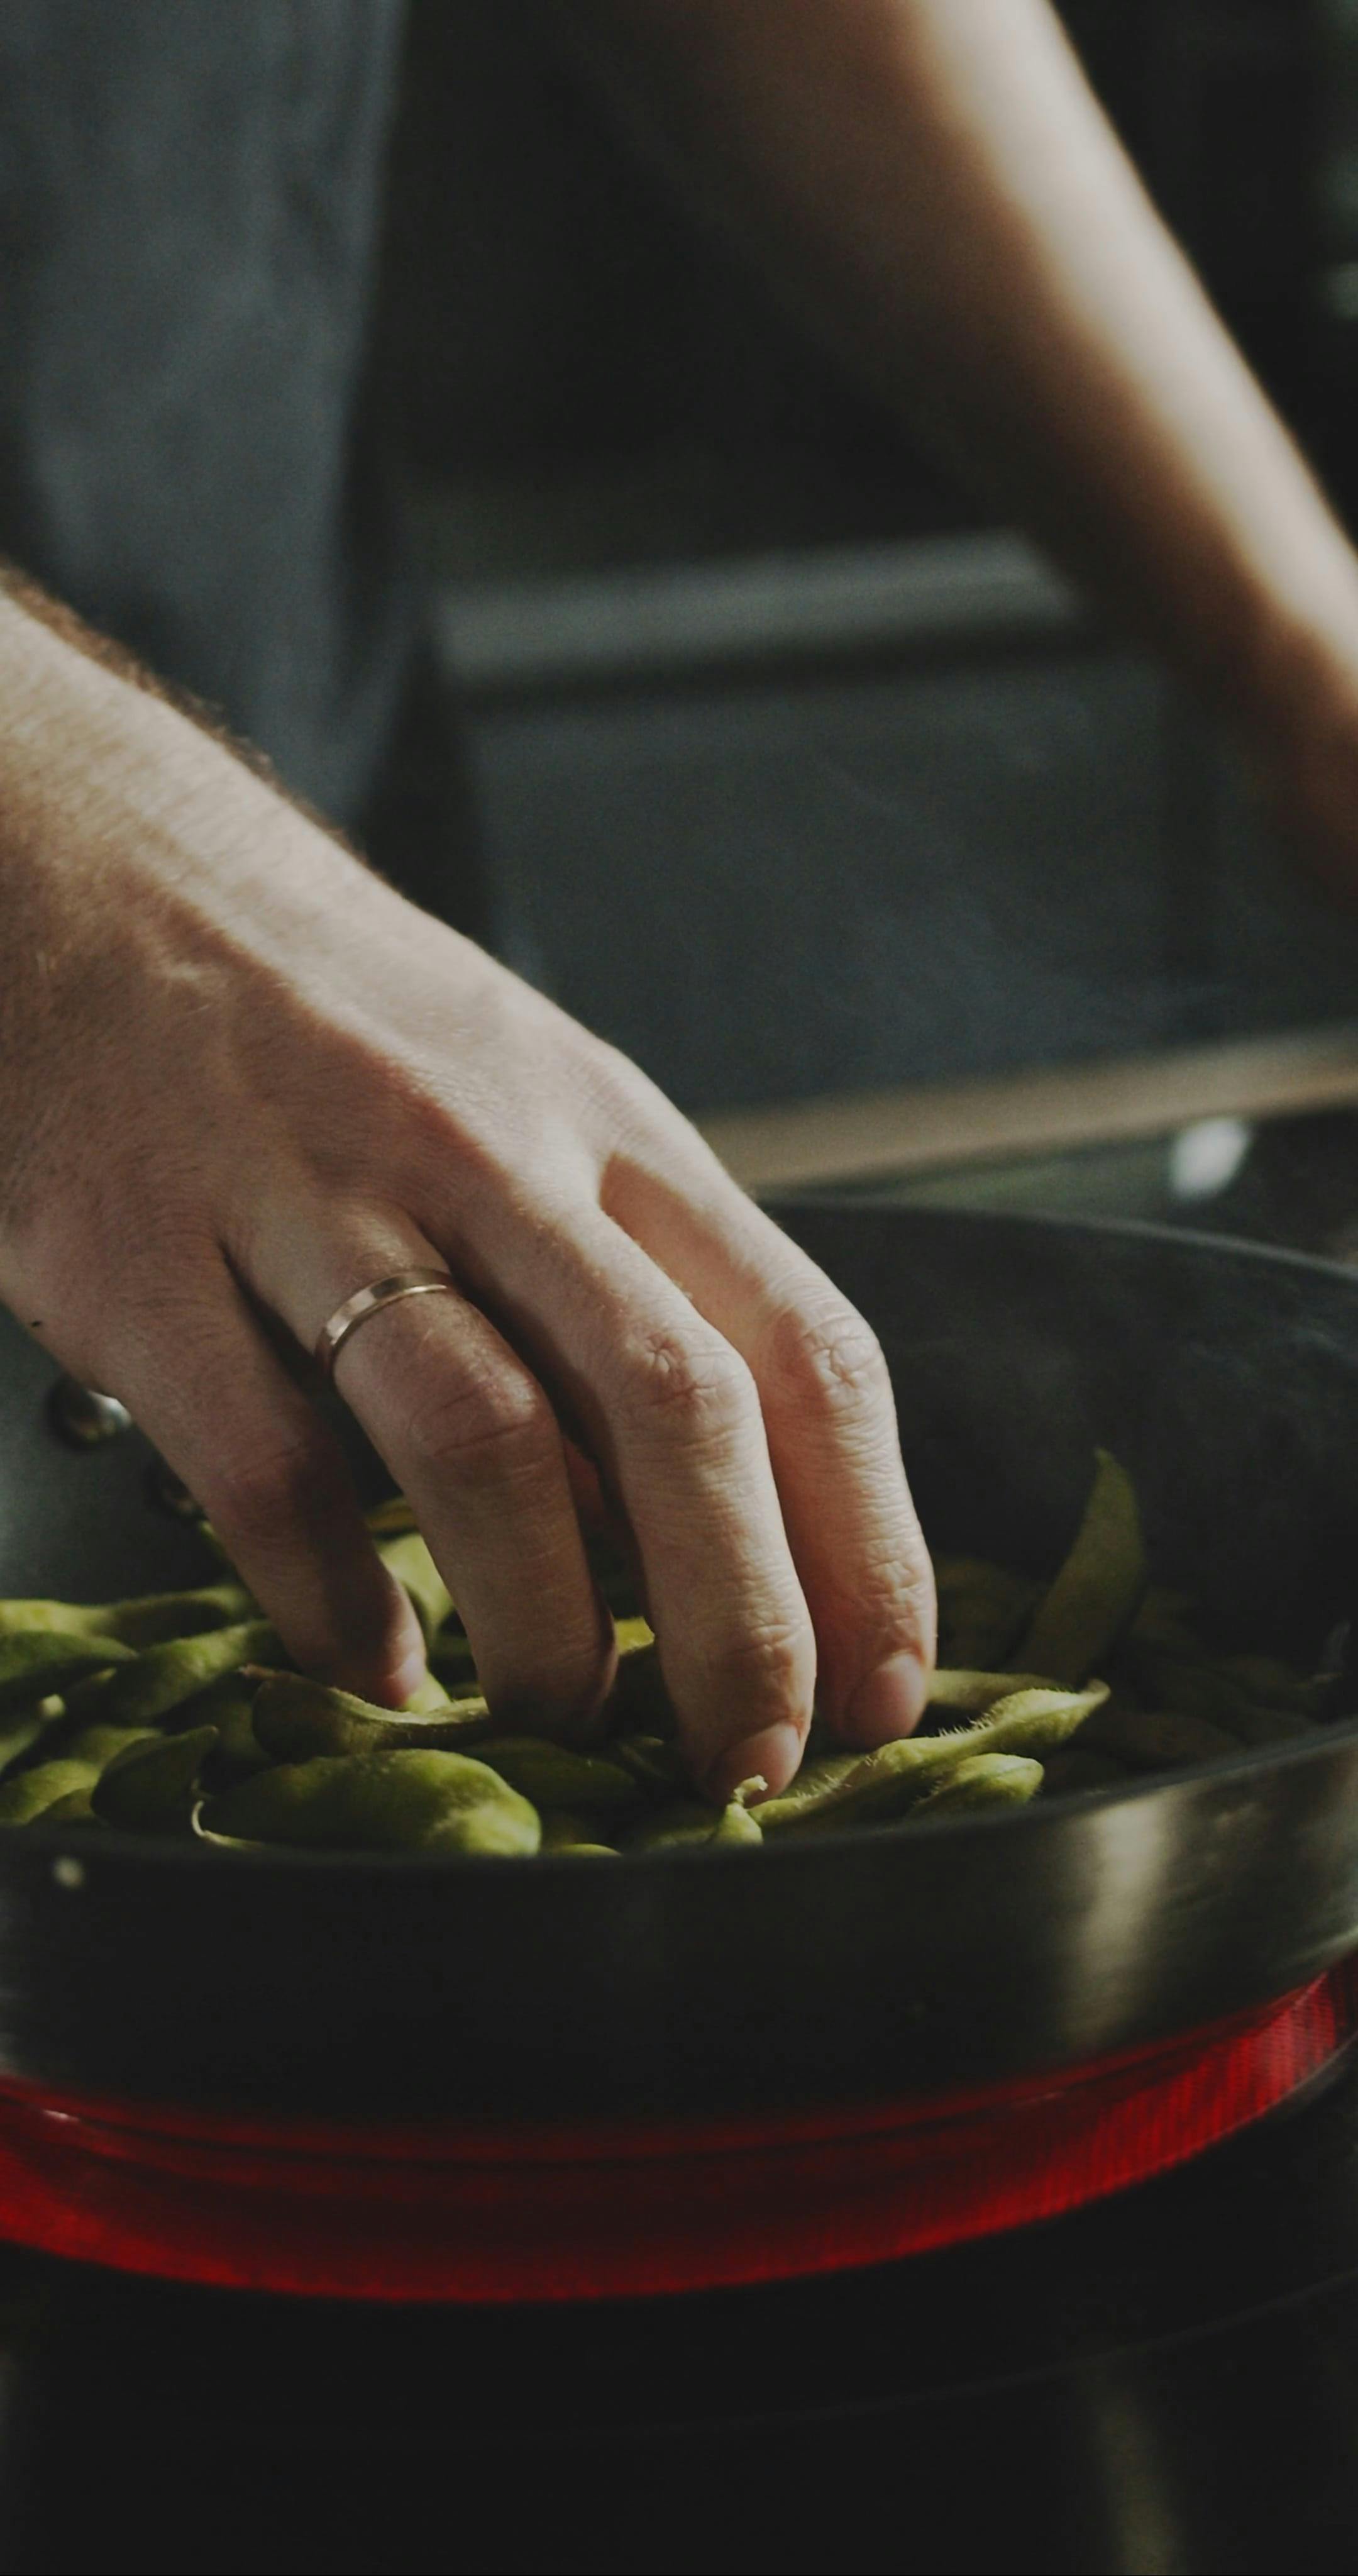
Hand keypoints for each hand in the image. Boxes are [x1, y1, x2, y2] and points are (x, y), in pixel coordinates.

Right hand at [0, 598, 934, 1794]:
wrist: (95, 879)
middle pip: (675, 1407)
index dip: (870, 1540)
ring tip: (563, 1718)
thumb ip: (626, 1292)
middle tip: (751, 1768)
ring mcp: (313, 1202)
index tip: (889, 1692)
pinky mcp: (148, 1265)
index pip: (801, 1344)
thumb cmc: (342, 1029)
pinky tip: (374, 1664)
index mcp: (612, 1125)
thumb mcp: (532, 1107)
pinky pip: (270, 1472)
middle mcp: (491, 1155)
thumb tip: (729, 1539)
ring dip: (549, 1624)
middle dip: (741, 1621)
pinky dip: (335, 1603)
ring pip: (484, 1443)